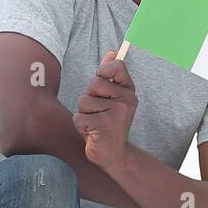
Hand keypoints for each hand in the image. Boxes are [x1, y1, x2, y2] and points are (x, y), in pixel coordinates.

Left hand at [74, 51, 137, 169]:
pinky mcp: (103, 126)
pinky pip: (79, 117)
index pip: (117, 66)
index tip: (103, 86)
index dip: (104, 72)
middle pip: (94, 83)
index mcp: (129, 91)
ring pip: (83, 100)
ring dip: (83, 113)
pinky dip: (80, 126)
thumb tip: (111, 52)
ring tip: (95, 123)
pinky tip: (92, 133)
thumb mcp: (113, 98)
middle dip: (89, 97)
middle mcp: (126, 100)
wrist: (115, 156)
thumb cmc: (109, 123)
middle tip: (99, 112)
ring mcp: (116, 113)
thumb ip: (110, 76)